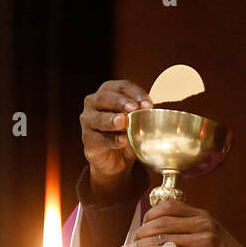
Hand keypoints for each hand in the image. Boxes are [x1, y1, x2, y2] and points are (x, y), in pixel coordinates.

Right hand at [79, 79, 151, 199]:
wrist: (115, 160)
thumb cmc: (127, 133)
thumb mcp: (138, 121)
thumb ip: (144, 113)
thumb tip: (158, 109)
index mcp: (108, 92)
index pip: (121, 86)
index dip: (134, 93)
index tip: (148, 104)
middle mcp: (93, 103)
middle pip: (105, 97)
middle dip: (120, 102)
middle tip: (133, 108)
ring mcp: (88, 121)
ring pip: (98, 118)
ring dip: (112, 119)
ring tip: (123, 121)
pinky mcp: (88, 139)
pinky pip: (100, 139)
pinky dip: (112, 140)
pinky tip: (123, 140)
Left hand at [117, 200, 245, 246]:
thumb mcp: (211, 239)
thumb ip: (190, 234)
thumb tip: (159, 240)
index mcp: (203, 217)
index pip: (169, 206)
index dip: (149, 216)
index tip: (140, 228)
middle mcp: (204, 224)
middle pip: (162, 222)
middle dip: (140, 233)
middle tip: (129, 244)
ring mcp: (205, 240)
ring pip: (164, 238)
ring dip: (141, 245)